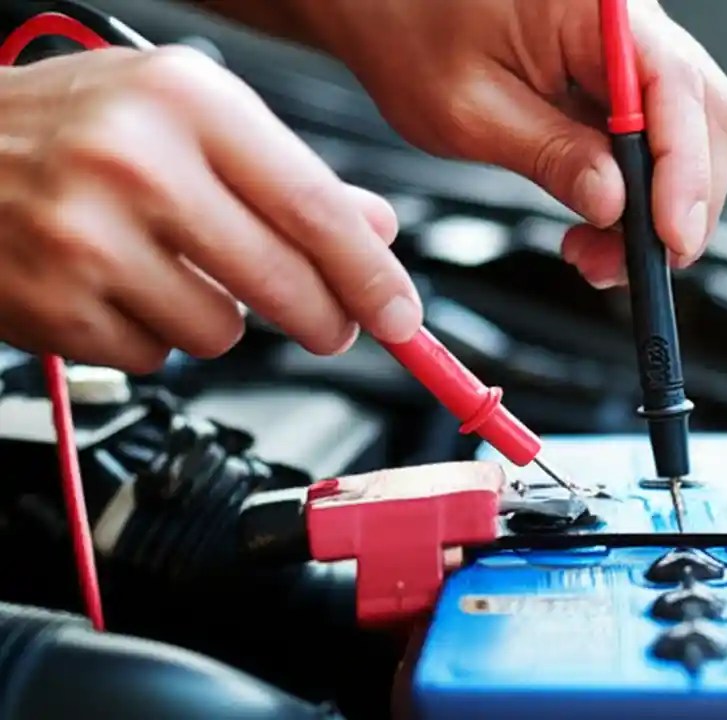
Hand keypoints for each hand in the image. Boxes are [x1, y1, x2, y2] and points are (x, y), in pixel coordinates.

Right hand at [0, 46, 421, 371]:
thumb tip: (375, 229)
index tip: (401, 313)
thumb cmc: (74, 125)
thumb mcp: (186, 114)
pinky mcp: (54, 306)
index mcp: (185, 101)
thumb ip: (287, 173)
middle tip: (332, 325)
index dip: (370, 274)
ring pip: (220, 332)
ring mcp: (87, 238)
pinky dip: (153, 337)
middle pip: (281, 280)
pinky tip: (120, 289)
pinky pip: (155, 357)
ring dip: (219, 321)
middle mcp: (135, 162)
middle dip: (326, 320)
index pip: (313, 207)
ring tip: (172, 271)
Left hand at [292, 0, 726, 287]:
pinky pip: (654, 134)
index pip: (675, 89)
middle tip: (629, 266)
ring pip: (686, 132)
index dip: (685, 174)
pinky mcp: (616, 75)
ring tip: (598, 255)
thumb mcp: (465, 109)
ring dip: (658, 206)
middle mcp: (626, 19)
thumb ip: (549, 155)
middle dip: (677, 203)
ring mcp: (626, 46)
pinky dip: (638, 190)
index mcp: (598, 6)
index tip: (670, 240)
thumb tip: (615, 205)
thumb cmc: (404, 27)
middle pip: (700, 115)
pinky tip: (599, 223)